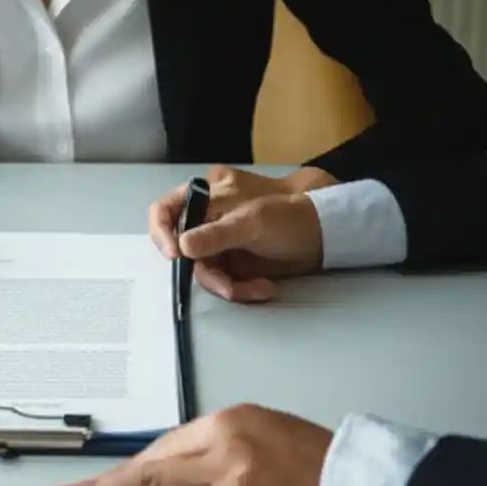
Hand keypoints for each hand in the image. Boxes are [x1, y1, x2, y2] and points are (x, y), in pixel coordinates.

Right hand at [148, 166, 338, 302]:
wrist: (324, 235)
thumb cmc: (289, 214)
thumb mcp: (252, 221)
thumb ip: (216, 234)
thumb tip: (183, 246)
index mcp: (206, 196)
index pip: (164, 210)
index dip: (162, 233)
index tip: (177, 257)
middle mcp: (206, 219)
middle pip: (183, 250)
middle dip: (207, 272)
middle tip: (228, 286)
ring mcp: (219, 243)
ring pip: (205, 271)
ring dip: (229, 285)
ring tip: (260, 288)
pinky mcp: (232, 264)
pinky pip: (224, 282)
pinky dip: (242, 289)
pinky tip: (264, 288)